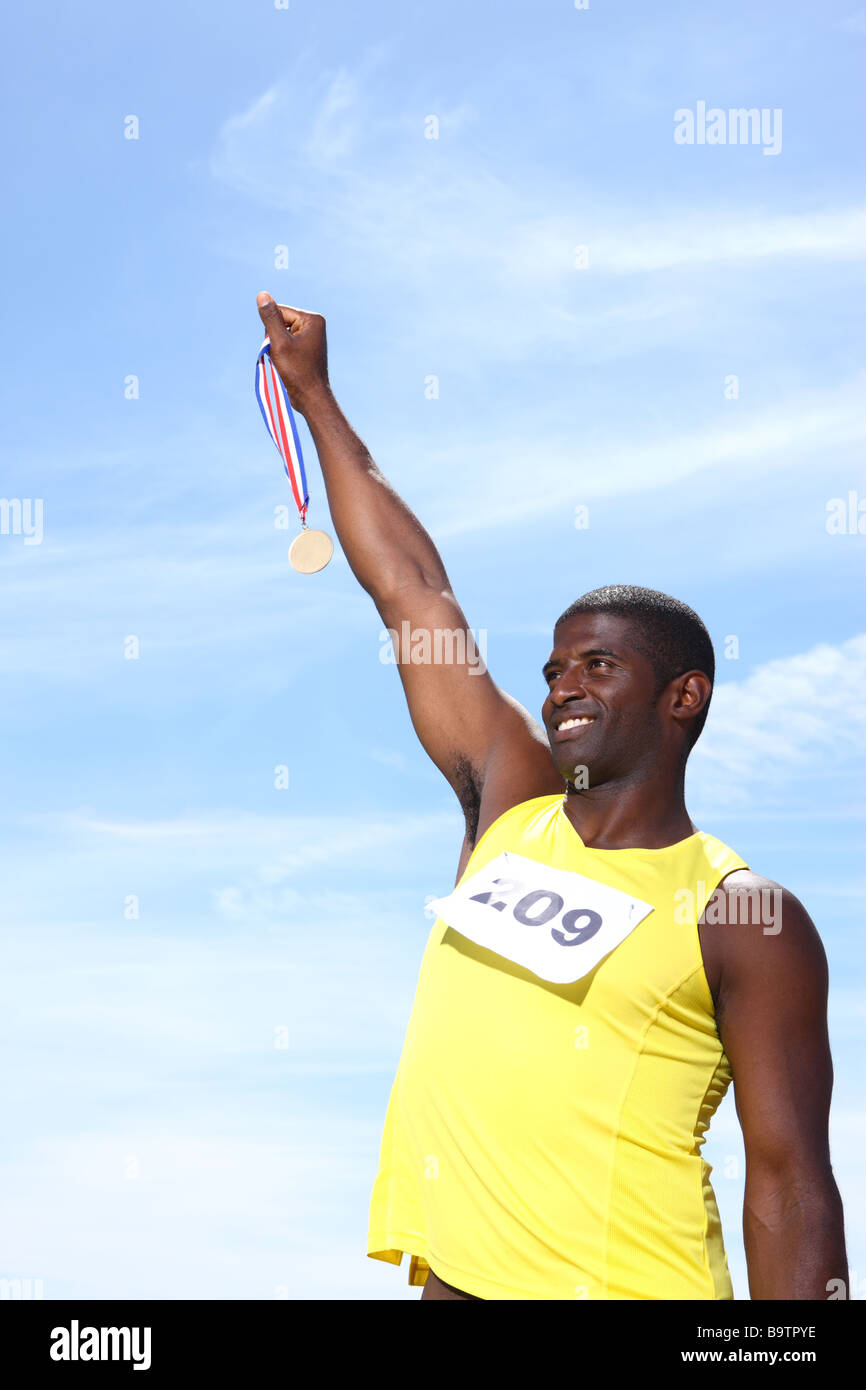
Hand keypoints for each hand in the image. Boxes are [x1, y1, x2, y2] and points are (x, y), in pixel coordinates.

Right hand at [256, 293, 330, 415]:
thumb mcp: (279, 342)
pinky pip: (286, 343)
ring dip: (276, 347)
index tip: (282, 348)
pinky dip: (281, 353)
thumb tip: (262, 295)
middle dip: (275, 339)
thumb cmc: (297, 372)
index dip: (272, 330)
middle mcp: (315, 324)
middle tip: (284, 357)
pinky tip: (287, 365)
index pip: (279, 312)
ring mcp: (312, 336)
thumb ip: (270, 318)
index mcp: (312, 319)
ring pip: (281, 334)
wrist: (311, 398)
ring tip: (286, 362)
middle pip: (280, 322)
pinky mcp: (307, 347)